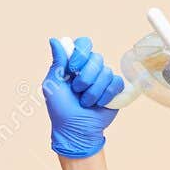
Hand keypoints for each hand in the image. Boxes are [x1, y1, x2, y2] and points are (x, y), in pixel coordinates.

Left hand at [43, 36, 124, 158]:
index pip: (83, 44)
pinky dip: (106, 95)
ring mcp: (103, 79)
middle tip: (77, 91)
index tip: (72, 68)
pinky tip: (99, 104)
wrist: (76, 130)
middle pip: (97, 58)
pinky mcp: (115, 90)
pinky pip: (116, 83)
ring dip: (94, 91)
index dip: (81, 53)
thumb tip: (54, 40)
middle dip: (86, 78)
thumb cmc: (61, 109)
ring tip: (86, 102)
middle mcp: (90, 69)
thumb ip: (57, 62)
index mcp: (74, 64)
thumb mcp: (53, 84)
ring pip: (106, 72)